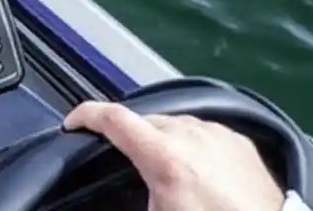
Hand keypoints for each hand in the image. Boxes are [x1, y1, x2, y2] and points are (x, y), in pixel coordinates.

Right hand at [64, 101, 284, 210]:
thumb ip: (137, 196)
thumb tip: (134, 189)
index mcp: (164, 156)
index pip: (114, 119)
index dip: (87, 115)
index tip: (73, 123)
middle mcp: (190, 134)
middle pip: (145, 121)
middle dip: (127, 135)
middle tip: (119, 159)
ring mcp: (218, 133)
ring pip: (177, 125)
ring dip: (161, 139)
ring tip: (161, 167)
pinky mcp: (239, 141)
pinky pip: (205, 133)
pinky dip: (191, 145)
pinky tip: (196, 169)